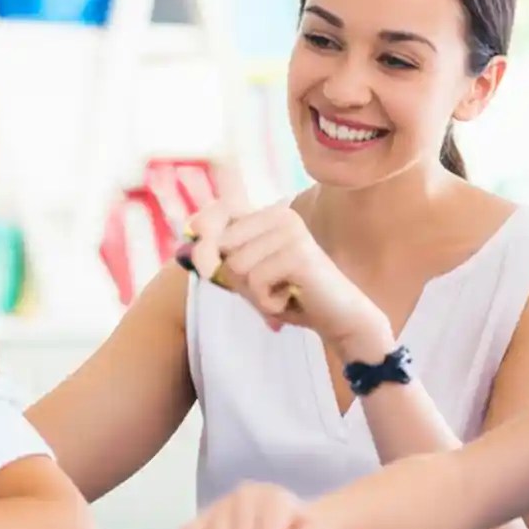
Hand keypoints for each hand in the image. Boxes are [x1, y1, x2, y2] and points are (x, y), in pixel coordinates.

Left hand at [186, 169, 390, 355]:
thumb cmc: (292, 296)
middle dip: (235, 277)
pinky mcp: (297, 254)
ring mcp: (290, 232)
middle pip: (222, 245)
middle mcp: (280, 215)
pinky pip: (255, 282)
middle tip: (267, 288)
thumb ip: (223, 260)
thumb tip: (188, 250)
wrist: (340, 318)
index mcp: (270, 214)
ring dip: (253, 293)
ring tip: (281, 293)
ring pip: (236, 266)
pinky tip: (290, 300)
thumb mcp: (252, 275)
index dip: (202, 234)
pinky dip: (267, 302)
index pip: (219, 210)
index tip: (199, 262)